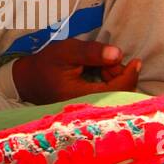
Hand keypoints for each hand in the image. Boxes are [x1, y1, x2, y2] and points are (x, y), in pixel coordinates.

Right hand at [12, 39, 140, 104]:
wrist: (27, 81)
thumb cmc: (46, 64)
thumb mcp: (67, 51)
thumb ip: (91, 52)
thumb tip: (118, 54)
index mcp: (82, 97)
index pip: (117, 91)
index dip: (129, 76)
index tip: (136, 61)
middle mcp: (87, 109)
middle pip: (120, 96)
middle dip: (121, 76)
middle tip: (108, 59)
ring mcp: (88, 112)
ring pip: (116, 98)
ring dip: (116, 80)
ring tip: (102, 65)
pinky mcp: (89, 110)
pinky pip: (109, 100)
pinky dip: (110, 86)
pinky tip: (100, 75)